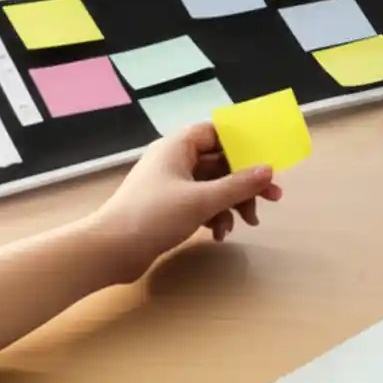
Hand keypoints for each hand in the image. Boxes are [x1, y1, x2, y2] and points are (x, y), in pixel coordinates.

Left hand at [88, 123, 282, 282]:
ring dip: (234, 204)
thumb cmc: (154, 215)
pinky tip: (219, 235)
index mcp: (177, 147)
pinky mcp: (170, 208)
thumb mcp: (202, 199)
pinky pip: (203, 205)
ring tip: (248, 223)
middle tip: (272, 199)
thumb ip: (239, 185)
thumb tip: (269, 170)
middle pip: (221, 163)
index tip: (264, 160)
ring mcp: (172, 186)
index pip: (216, 133)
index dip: (241, 143)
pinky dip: (216, 217)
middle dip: (246, 182)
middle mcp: (175, 161)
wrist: (110, 250)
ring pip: (215, 186)